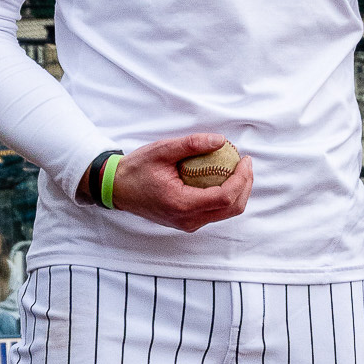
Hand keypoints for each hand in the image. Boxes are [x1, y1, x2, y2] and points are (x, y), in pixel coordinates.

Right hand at [89, 133, 252, 231]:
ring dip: (238, 191)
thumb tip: (221, 140)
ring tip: (238, 168)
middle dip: (245, 185)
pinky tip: (224, 177)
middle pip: (232, 209)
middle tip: (245, 163)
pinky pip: (215, 212)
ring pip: (226, 213)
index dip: (241, 179)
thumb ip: (192, 144)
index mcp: (182, 204)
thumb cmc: (137, 169)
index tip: (244, 159)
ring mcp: (188, 224)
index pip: (225, 197)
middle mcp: (188, 220)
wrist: (117, 189)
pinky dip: (226, 196)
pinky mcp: (187, 221)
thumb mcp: (162, 150)